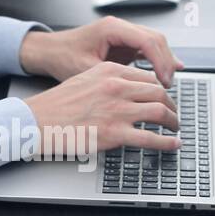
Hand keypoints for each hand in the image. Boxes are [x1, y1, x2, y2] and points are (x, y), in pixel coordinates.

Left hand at [21, 19, 182, 87]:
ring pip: (154, 43)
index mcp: (111, 28)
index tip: (164, 81)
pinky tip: (165, 73)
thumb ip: (111, 76)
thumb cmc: (62, 57)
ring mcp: (122, 34)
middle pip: (155, 39)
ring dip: (163, 61)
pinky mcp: (123, 43)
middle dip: (166, 61)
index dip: (160, 61)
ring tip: (169, 81)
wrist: (50, 51)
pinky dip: (156, 61)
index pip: (147, 40)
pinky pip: (146, 49)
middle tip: (169, 84)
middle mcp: (119, 27)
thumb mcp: (85, 70)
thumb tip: (135, 89)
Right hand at [24, 62, 179, 154]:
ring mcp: (117, 111)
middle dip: (171, 104)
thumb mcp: (84, 79)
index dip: (160, 88)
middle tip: (173, 113)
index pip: (147, 77)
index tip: (163, 96)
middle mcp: (117, 88)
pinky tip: (173, 143)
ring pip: (160, 112)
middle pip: (158, 92)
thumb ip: (108, 81)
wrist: (39, 120)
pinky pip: (151, 137)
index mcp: (109, 72)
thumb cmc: (57, 104)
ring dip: (173, 121)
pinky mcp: (115, 133)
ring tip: (175, 127)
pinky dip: (167, 142)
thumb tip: (129, 90)